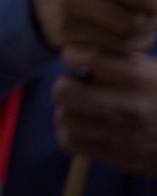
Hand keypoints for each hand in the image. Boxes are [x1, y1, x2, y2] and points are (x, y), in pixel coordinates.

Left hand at [54, 46, 156, 174]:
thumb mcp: (149, 70)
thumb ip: (114, 60)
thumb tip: (72, 56)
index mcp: (140, 78)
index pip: (89, 57)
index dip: (72, 54)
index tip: (75, 58)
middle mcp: (130, 106)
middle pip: (64, 91)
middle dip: (64, 85)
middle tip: (76, 86)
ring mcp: (123, 135)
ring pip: (63, 118)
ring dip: (66, 111)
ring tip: (81, 109)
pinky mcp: (118, 156)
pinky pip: (70, 142)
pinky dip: (68, 133)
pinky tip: (83, 127)